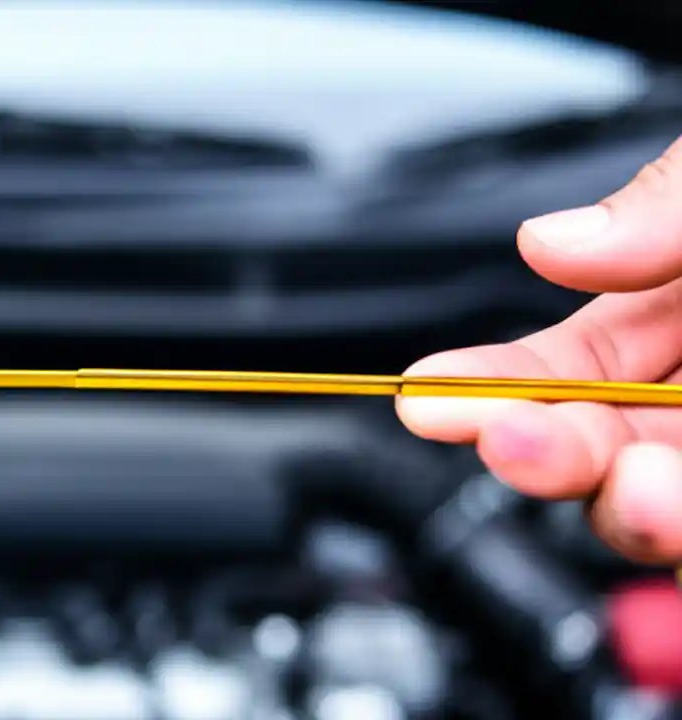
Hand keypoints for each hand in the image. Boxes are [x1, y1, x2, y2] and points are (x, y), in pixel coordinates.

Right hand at [397, 136, 681, 564]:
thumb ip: (659, 205)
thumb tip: (544, 241)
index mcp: (673, 312)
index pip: (559, 371)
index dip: (485, 388)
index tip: (422, 399)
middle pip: (598, 450)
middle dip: (545, 454)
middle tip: (515, 442)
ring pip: (652, 509)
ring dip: (630, 510)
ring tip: (639, 490)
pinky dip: (677, 529)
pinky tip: (664, 505)